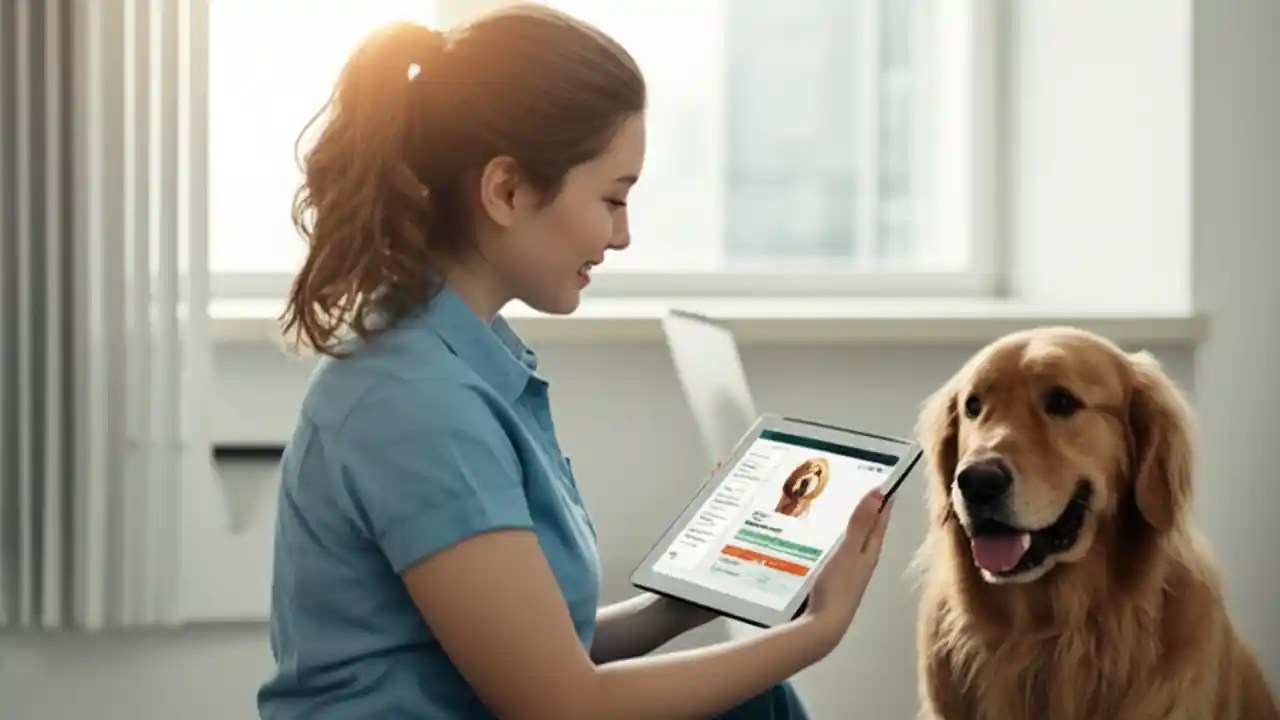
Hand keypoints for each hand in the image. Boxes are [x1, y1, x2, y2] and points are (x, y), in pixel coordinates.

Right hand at [802, 489, 892, 649]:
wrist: (824, 626)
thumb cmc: (838, 587)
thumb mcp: (849, 552)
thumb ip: (861, 524)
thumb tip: (879, 493)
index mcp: (870, 553)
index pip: (880, 523)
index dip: (883, 503)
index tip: (886, 483)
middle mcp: (864, 562)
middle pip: (870, 532)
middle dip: (869, 513)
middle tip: (864, 490)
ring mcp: (851, 573)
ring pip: (856, 543)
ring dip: (854, 527)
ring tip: (845, 510)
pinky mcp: (837, 581)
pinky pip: (842, 553)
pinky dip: (840, 541)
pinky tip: (829, 540)